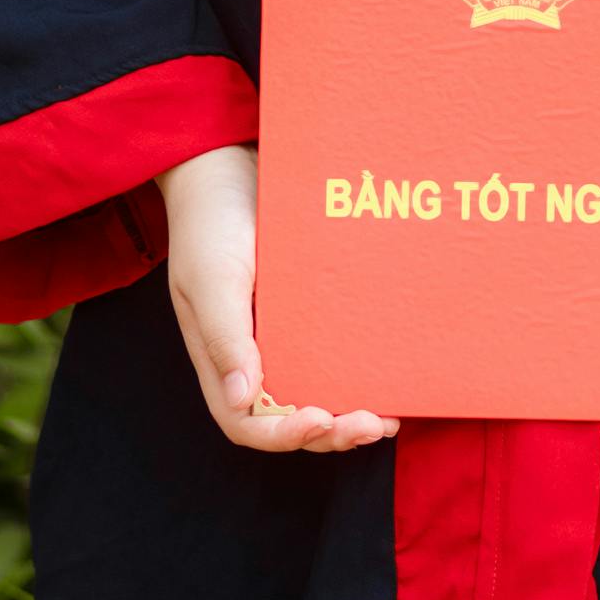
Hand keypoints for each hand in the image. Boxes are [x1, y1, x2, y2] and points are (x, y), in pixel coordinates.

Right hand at [157, 143, 397, 453]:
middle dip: (330, 433)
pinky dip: (356, 373)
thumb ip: (224, 336)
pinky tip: (388, 374)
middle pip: (288, 421)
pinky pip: (332, 355)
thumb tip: (243, 398)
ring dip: (348, 415)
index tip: (321, 420)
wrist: (228, 162)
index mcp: (220, 357)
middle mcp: (252, 356)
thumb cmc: (210, 221)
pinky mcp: (306, 313)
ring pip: (315, 394)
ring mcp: (280, 336)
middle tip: (372, 424)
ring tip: (387, 417)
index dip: (284, 437)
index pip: (247, 423)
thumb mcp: (212, 277)